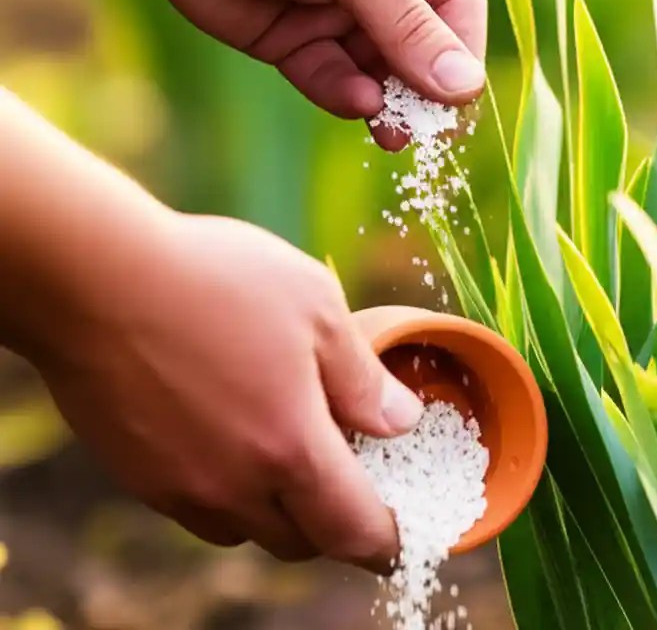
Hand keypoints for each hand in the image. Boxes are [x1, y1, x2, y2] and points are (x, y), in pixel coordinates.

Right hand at [33, 212, 423, 570]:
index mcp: (291, 449)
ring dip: (277, 512)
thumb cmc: (213, 280)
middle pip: (300, 542)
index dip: (385, 542)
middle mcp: (233, 485)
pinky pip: (197, 509)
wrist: (91, 276)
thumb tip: (402, 422)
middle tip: (353, 487)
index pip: (353, 531)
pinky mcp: (137, 475)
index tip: (403, 535)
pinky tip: (232, 440)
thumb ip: (363, 378)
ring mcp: (178, 486)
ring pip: (245, 530)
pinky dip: (228, 494)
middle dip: (334, 527)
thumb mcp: (317, 308)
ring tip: (291, 457)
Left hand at [124, 0, 486, 146]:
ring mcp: (337, 11)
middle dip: (425, 88)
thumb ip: (408, 25)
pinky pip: (331, 78)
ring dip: (389, 103)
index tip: (462, 95)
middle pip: (422, 46)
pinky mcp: (294, 40)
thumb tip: (464, 86)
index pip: (459, 4)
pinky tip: (356, 103)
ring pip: (379, 70)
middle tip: (430, 132)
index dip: (462, 52)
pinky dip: (344, 95)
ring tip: (395, 132)